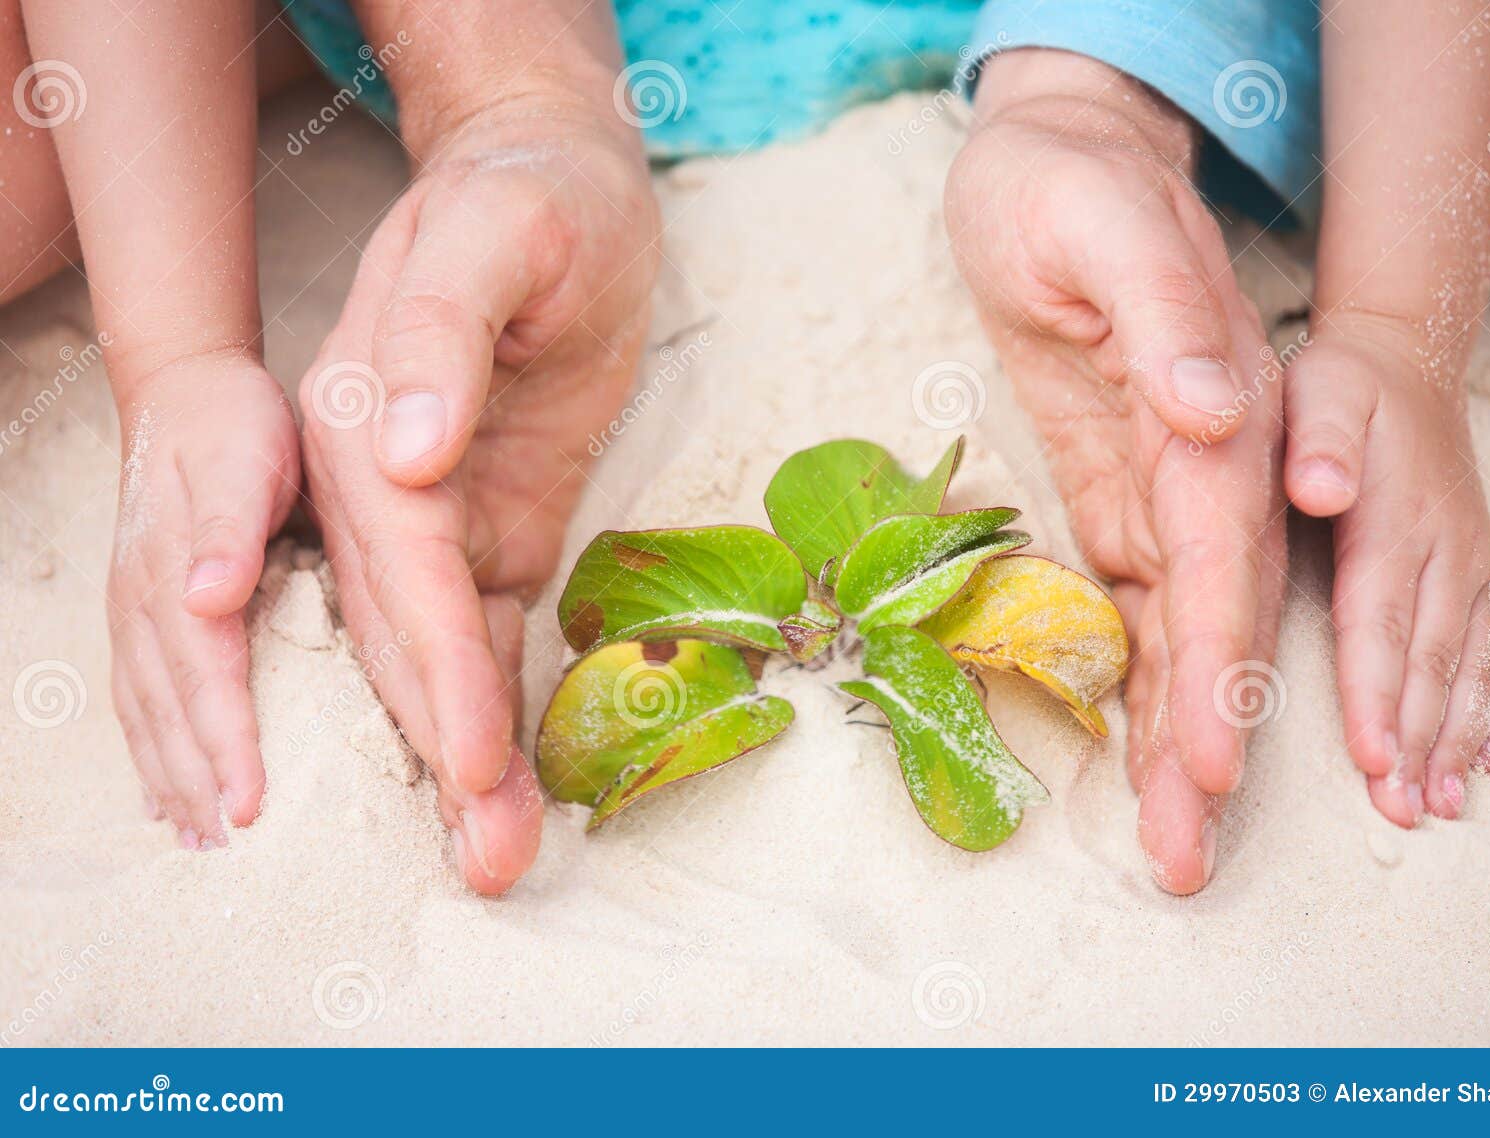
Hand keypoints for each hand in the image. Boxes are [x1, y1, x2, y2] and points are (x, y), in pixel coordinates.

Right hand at [108, 352, 299, 846]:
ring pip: (147, 711)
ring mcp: (135, 611)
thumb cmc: (235, 427)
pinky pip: (138, 693)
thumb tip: (207, 599)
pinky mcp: (142, 612)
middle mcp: (146, 603)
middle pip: (168, 711)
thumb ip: (227, 529)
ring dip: (169, 778)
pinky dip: (150, 747)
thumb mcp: (245, 459)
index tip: (250, 805)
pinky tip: (166, 788)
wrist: (189, 391)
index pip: (205, 678)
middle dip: (196, 784)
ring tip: (197, 837)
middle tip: (229, 849)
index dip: (226, 745)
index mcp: (179, 576)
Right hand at [300, 98, 659, 893]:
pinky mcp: (488, 531)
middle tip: (484, 861)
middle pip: (398, 635)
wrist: (552, 186)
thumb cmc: (528, 200)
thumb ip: (439, 328)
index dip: (428, 662)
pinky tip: (510, 789)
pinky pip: (484, 633)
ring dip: (464, 758)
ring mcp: (433, 519)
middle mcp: (378, 484)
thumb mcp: (492, 231)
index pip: (394, 564)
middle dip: (441, 749)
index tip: (470, 757)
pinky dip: (497, 709)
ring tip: (497, 858)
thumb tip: (407, 452)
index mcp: (358, 418)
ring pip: (435, 655)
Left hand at [945, 51, 1286, 892]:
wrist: (1057, 163)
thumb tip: (1211, 409)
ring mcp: (1165, 489)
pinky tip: (1142, 753)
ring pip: (1182, 631)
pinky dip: (1139, 683)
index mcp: (1215, 410)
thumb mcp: (1105, 220)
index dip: (1219, 658)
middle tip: (1185, 852)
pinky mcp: (1124, 497)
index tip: (1210, 754)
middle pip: (1216, 619)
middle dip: (1205, 736)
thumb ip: (1163, 309)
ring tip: (1173, 842)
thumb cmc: (1070, 184)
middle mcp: (1204, 465)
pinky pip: (1138, 604)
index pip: (1224, 555)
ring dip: (1177, 736)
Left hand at [1283, 313, 1489, 824]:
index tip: (1372, 755)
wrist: (1404, 360)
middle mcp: (1444, 552)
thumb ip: (1317, 441)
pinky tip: (1480, 763)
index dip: (1376, 693)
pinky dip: (1485, 711)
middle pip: (1428, 662)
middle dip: (1416, 742)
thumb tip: (1319, 488)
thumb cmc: (1340, 387)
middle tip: (1401, 813)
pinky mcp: (1475, 573)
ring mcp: (1468, 567)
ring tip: (1440, 805)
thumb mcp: (1319, 393)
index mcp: (1396, 519)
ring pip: (1465, 667)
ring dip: (1453, 740)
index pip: (1380, 621)